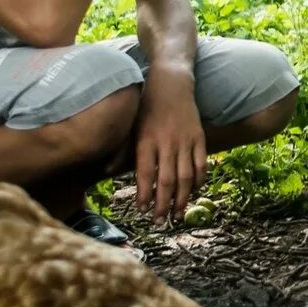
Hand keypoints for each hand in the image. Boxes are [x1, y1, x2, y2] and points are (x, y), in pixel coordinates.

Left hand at [133, 75, 207, 221]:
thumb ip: (121, 150)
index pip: (146, 173)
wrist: (171, 84)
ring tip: (177, 215)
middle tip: (160, 222)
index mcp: (146, 140)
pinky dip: (199, 180)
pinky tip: (194, 192)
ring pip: (186, 176)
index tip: (143, 210)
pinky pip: (201, 164)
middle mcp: (166, 142)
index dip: (145, 193)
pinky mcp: (199, 138)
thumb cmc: (146, 107)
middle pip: (167, 180)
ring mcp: (185, 141)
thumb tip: (107, 171)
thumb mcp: (130, 126)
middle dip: (163, 204)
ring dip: (182, 198)